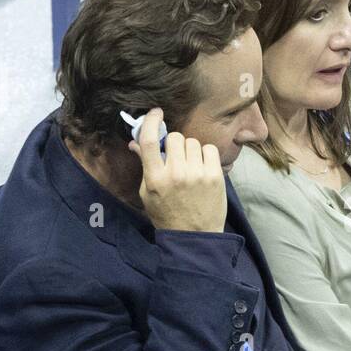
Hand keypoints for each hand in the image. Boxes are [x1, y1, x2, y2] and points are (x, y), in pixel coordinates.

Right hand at [128, 108, 226, 233]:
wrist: (194, 237)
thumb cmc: (167, 215)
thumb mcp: (148, 193)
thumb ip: (144, 166)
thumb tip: (135, 142)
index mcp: (155, 178)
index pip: (149, 141)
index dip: (150, 121)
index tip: (155, 113)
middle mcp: (176, 173)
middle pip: (174, 137)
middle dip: (174, 145)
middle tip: (176, 158)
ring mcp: (197, 174)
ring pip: (192, 142)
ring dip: (190, 150)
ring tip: (190, 166)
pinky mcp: (215, 176)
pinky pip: (209, 149)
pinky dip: (205, 155)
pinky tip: (202, 168)